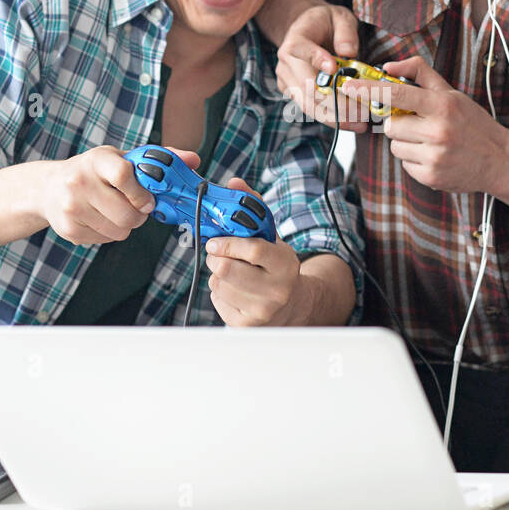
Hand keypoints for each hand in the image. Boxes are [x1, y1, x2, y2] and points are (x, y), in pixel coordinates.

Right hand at [39, 145, 199, 245]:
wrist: (49, 188)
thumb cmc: (94, 171)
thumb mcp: (121, 158)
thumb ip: (158, 158)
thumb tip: (194, 159)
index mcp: (96, 160)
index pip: (124, 175)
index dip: (141, 192)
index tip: (148, 199)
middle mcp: (79, 182)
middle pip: (126, 213)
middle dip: (138, 215)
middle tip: (135, 207)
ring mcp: (71, 208)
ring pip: (119, 231)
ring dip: (126, 225)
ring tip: (115, 210)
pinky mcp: (69, 230)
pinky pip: (106, 239)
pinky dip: (110, 233)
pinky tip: (99, 218)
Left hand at [204, 179, 301, 324]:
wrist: (292, 307)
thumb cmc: (276, 267)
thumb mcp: (271, 238)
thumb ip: (253, 208)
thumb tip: (234, 183)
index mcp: (285, 264)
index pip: (252, 250)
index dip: (228, 243)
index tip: (216, 241)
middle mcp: (276, 291)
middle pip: (226, 269)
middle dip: (217, 258)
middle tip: (220, 254)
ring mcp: (261, 311)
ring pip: (217, 284)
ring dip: (217, 274)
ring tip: (231, 272)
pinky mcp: (245, 326)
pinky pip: (216, 301)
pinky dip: (219, 292)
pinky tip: (234, 290)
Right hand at [275, 2, 367, 131]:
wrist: (309, 30)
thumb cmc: (326, 23)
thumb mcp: (340, 17)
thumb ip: (345, 32)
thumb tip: (348, 52)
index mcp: (295, 40)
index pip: (300, 51)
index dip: (317, 60)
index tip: (334, 68)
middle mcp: (286, 64)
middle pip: (307, 87)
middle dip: (337, 101)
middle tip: (363, 108)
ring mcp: (287, 82)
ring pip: (308, 105)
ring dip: (336, 117)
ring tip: (361, 122)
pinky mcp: (294, 94)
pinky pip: (312, 111)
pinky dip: (333, 120)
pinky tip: (353, 122)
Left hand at [339, 55, 504, 192]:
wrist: (498, 159)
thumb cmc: (472, 123)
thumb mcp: (451, 93)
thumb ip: (419, 74)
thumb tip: (387, 67)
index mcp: (442, 106)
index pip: (398, 95)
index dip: (370, 90)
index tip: (349, 87)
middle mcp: (438, 131)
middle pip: (391, 126)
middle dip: (399, 125)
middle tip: (419, 125)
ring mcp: (434, 156)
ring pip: (395, 146)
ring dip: (406, 143)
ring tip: (430, 141)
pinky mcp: (430, 176)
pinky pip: (404, 164)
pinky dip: (414, 160)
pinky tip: (434, 156)